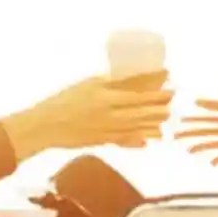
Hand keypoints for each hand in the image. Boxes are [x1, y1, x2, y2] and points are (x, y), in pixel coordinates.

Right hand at [1, 76, 173, 161]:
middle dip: (160, 102)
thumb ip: (109, 82)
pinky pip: (125, 140)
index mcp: (106, 95)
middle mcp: (111, 113)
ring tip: (166, 117)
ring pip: (138, 125)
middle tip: (172, 96)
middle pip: (142, 108)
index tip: (167, 75)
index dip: (154, 82)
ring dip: (154, 121)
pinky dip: (137, 140)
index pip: (137, 87)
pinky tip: (148, 141)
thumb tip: (132, 77)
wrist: (45, 126)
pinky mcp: (103, 141)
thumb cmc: (64, 100)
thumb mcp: (87, 84)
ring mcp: (108, 129)